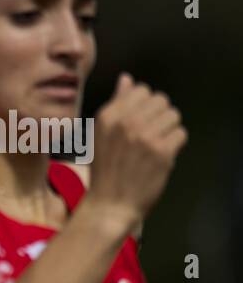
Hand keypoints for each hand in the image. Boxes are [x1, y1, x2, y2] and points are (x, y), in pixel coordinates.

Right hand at [87, 73, 185, 233]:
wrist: (110, 204)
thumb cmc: (105, 169)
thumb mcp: (101, 134)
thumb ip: (116, 103)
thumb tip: (127, 78)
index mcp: (108, 116)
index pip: (141, 90)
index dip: (145, 105)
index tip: (139, 122)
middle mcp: (126, 123)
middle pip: (161, 101)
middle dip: (159, 116)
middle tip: (149, 135)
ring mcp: (145, 137)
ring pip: (173, 116)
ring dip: (168, 130)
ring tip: (155, 145)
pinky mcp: (162, 152)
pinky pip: (181, 134)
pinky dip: (174, 145)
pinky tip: (161, 155)